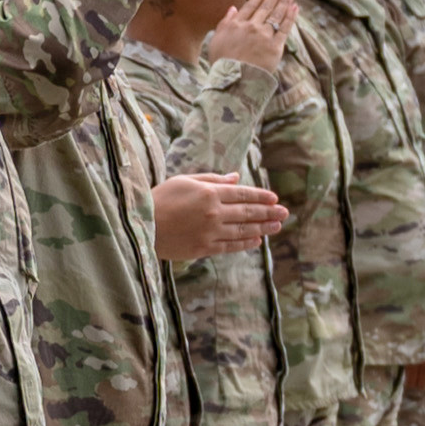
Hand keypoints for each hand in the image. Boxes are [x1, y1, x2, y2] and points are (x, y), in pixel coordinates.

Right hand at [151, 174, 284, 262]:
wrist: (140, 226)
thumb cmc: (159, 199)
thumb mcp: (184, 181)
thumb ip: (212, 180)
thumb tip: (236, 177)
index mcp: (209, 193)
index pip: (243, 194)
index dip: (261, 196)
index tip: (274, 198)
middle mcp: (214, 212)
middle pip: (248, 211)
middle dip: (268, 212)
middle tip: (284, 212)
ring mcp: (210, 232)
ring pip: (243, 230)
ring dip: (263, 228)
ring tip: (277, 226)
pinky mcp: (203, 248)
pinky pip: (230, 246)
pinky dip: (245, 243)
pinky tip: (257, 241)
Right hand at [204, 0, 297, 71]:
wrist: (234, 79)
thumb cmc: (222, 62)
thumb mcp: (216, 40)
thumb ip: (224, 23)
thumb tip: (233, 8)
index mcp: (236, 25)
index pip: (250, 6)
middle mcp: (251, 27)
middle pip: (266, 7)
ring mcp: (264, 36)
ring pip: (277, 15)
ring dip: (285, 1)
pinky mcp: (275, 46)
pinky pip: (285, 28)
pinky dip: (290, 17)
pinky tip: (295, 7)